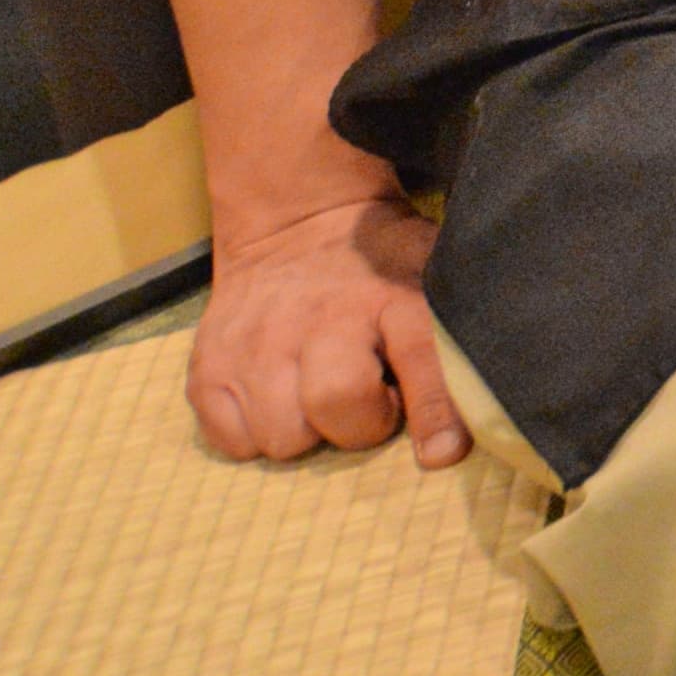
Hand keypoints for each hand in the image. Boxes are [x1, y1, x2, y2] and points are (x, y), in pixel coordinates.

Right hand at [188, 190, 465, 469]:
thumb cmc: (380, 269)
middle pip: (336, 404)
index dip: (434, 412)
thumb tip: (466, 430)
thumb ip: (453, 348)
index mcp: (393, 298)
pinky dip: (254, 433)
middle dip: (358, 424)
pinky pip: (231, 439)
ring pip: (281, 435)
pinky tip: (276, 398)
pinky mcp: (208, 363)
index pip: (420, 358)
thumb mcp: (432, 282)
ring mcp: (258, 342)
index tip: (439, 453)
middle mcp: (321, 319)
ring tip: (316, 395)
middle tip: (365, 401)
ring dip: (305, 431)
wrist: (298, 221)